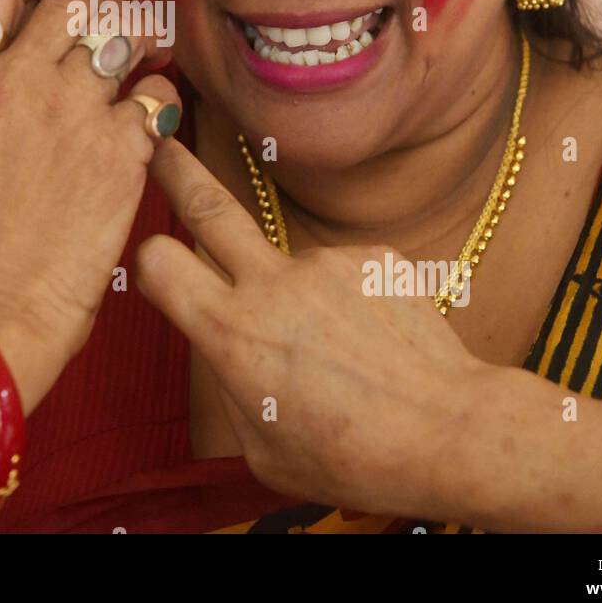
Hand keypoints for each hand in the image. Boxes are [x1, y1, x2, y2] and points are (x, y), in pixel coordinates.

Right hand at [0, 0, 179, 403]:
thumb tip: (11, 62)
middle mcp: (13, 79)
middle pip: (76, 1)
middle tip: (132, 1)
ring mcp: (68, 111)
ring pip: (126, 37)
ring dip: (147, 36)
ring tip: (157, 47)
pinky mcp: (117, 150)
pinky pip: (158, 97)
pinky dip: (164, 99)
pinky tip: (158, 117)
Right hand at [135, 138, 493, 517]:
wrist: (452, 431)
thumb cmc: (353, 459)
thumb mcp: (261, 448)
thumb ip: (231, 384)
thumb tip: (228, 345)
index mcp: (233, 334)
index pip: (158, 263)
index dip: (149, 260)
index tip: (152, 255)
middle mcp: (273, 283)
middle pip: (208, 206)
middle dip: (176, 170)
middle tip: (160, 142)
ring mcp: (327, 263)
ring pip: (291, 271)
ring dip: (303, 303)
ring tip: (346, 361)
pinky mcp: (374, 256)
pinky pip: (344, 276)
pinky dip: (350, 305)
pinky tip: (376, 347)